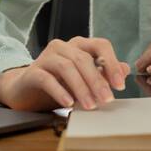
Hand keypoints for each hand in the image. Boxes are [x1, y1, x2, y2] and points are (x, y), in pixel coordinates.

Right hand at [0, 36, 129, 111]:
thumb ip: (103, 74)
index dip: (112, 63)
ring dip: (81, 88)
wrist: (25, 92)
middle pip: (84, 58)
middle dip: (97, 80)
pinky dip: (60, 91)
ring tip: (90, 105)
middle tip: (107, 100)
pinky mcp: (32, 72)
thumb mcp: (84, 81)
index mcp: (78, 46)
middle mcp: (62, 47)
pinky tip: (68, 103)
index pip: (100, 45)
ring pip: (67, 67)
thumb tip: (124, 69)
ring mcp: (45, 57)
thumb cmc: (58, 85)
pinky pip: (47, 79)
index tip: (120, 85)